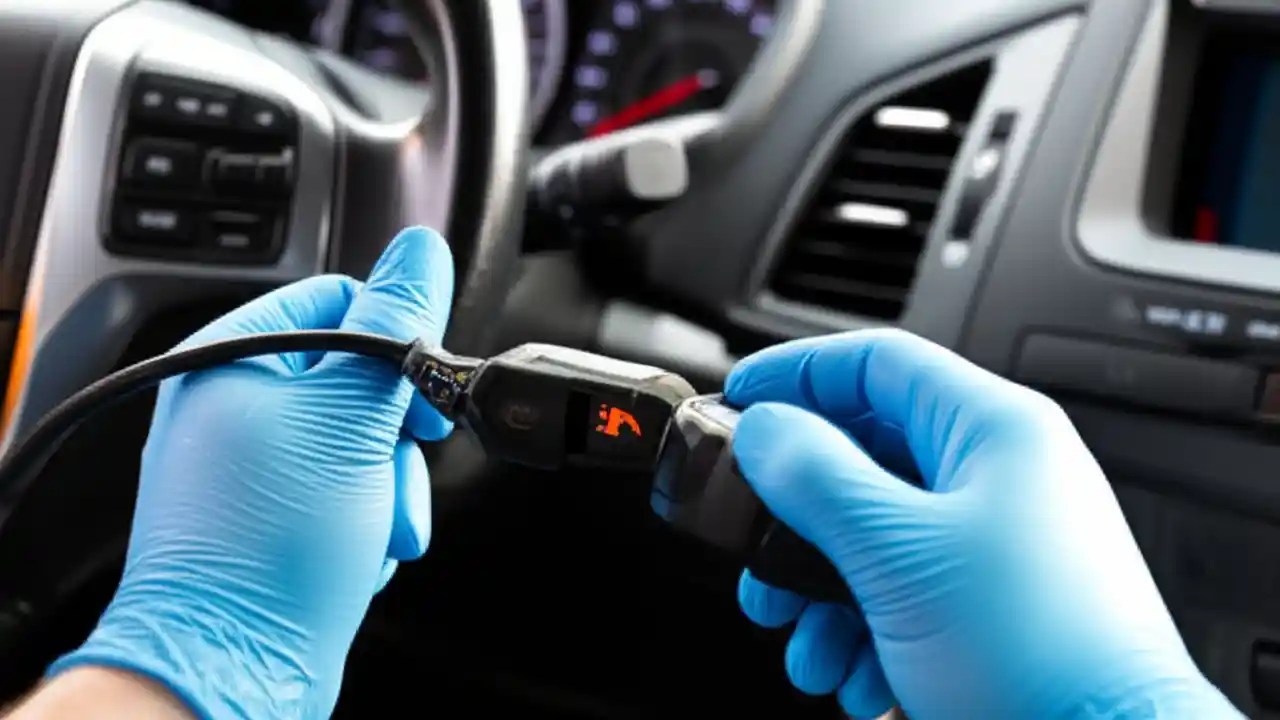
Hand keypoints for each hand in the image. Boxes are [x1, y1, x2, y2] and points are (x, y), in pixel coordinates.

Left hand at [46, 227, 454, 718]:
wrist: (232, 670)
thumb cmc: (269, 549)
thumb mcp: (350, 420)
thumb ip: (393, 329)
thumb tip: (421, 252)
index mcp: (233, 356)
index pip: (342, 298)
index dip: (395, 338)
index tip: (415, 390)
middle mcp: (235, 404)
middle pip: (361, 376)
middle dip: (394, 435)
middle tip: (392, 464)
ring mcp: (253, 464)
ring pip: (364, 441)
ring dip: (388, 487)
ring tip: (373, 525)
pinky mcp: (272, 515)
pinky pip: (347, 490)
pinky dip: (367, 517)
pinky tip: (356, 548)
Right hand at [725, 329, 1241, 718]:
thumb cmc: (1037, 654)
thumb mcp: (897, 554)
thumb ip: (815, 478)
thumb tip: (764, 430)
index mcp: (992, 430)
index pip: (877, 361)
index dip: (796, 373)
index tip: (737, 402)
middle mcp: (1000, 474)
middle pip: (864, 458)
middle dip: (795, 518)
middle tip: (753, 554)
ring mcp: (1002, 539)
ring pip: (874, 535)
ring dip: (821, 592)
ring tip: (806, 646)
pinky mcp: (997, 602)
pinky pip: (905, 590)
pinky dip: (864, 629)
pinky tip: (856, 675)